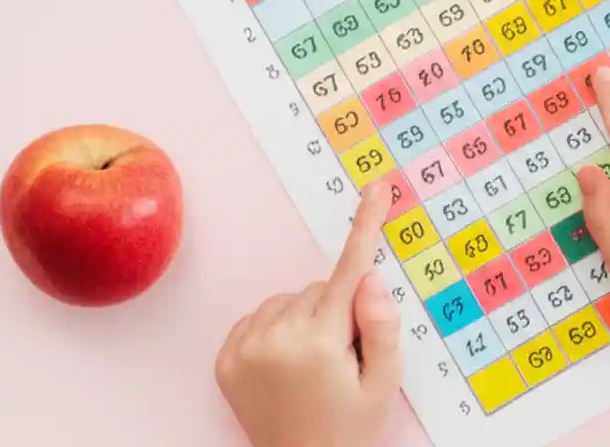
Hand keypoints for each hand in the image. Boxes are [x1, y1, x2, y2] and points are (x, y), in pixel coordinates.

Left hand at [215, 183, 399, 446]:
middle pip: (321, 289)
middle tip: (343, 357)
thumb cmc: (349, 427)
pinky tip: (287, 363)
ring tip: (313, 365)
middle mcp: (276, 340)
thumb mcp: (384, 384)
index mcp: (320, 344)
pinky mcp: (225, 357)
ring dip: (306, 319)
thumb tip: (370, 278)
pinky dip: (277, 329)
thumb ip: (382, 327)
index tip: (375, 187)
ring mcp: (245, 348)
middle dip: (338, 310)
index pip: (350, 273)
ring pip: (290, 300)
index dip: (366, 226)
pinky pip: (261, 316)